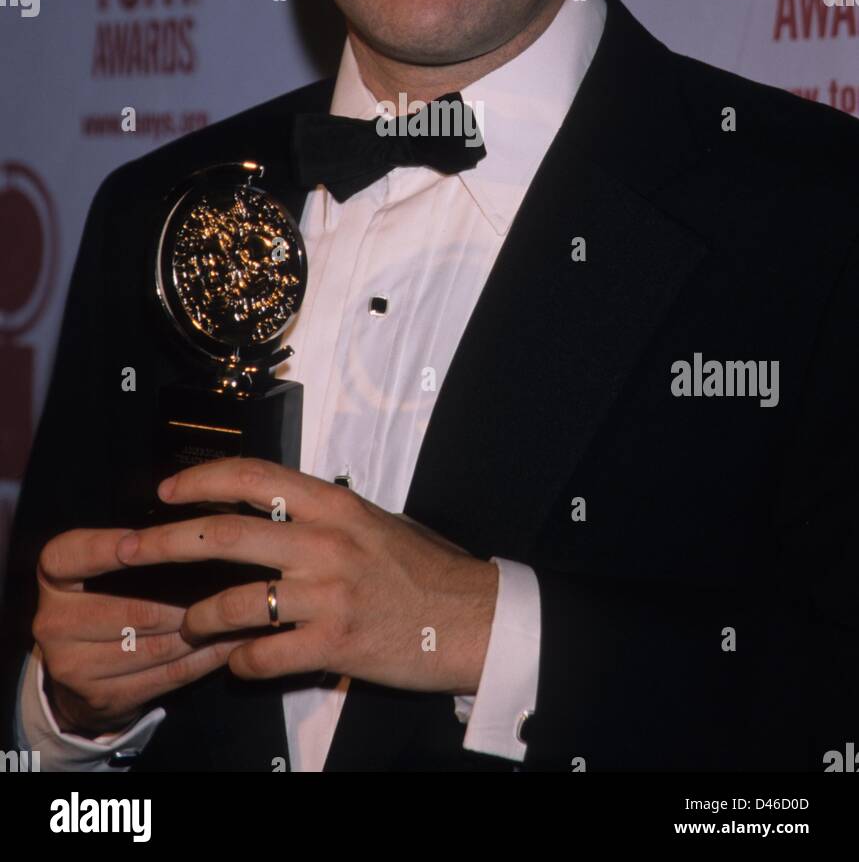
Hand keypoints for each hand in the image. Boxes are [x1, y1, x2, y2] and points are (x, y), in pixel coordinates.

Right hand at [33, 527, 256, 737]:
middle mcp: (53, 621)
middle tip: (236, 583)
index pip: (79, 553)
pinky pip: (166, 676)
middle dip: (189, 601)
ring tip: (241, 614)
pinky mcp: (100, 698)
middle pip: (134, 609)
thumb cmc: (106, 594)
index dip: (116, 546)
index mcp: (54, 575)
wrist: (78, 670)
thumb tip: (199, 528)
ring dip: (206, 631)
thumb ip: (138, 544)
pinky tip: (231, 643)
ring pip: (156, 646)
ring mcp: (72, 666)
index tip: (164, 536)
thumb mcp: (103, 563)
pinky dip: (205, 659)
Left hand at [115, 458, 499, 694]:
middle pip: (224, 534)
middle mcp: (326, 542)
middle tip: (126, 550)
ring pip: (234, 602)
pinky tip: (241, 662)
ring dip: (198, 616)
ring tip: (186, 624)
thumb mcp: (372, 522)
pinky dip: (242, 662)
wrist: (474, 616)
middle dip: (163, 543)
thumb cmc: (424, 568)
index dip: (201, 478)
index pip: (253, 477)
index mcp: (334, 504)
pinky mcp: (334, 643)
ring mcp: (329, 594)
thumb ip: (321, 513)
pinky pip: (264, 655)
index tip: (166, 490)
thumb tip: (267, 506)